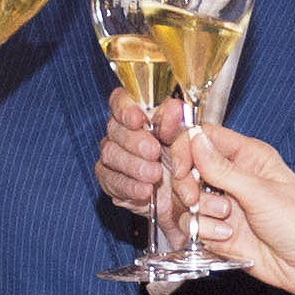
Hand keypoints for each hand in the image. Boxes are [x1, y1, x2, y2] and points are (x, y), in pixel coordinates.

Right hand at [95, 85, 187, 213]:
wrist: (184, 194)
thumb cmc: (184, 159)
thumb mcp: (185, 139)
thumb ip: (177, 122)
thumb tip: (175, 106)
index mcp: (137, 114)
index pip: (119, 100)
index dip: (124, 107)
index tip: (137, 119)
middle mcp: (119, 132)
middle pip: (114, 128)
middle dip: (134, 141)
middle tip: (154, 152)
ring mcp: (111, 156)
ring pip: (110, 154)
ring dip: (134, 165)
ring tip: (155, 174)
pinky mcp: (109, 180)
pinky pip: (110, 180)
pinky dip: (129, 186)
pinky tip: (146, 190)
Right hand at [169, 117, 294, 294]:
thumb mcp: (261, 192)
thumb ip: (223, 169)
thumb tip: (196, 140)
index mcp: (248, 157)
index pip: (205, 138)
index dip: (187, 149)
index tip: (183, 168)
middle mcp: (233, 178)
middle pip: (189, 169)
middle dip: (188, 185)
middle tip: (194, 197)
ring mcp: (224, 205)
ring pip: (188, 200)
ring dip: (201, 212)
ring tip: (226, 220)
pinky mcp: (218, 230)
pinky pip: (193, 225)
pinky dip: (205, 232)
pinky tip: (227, 237)